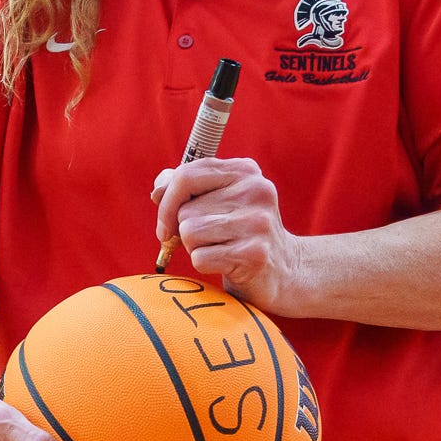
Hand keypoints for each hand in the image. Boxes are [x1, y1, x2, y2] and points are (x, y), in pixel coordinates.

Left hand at [154, 156, 315, 312]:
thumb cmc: (240, 233)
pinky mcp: (254, 253)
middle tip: (213, 239)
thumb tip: (157, 191)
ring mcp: (257, 222)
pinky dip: (205, 265)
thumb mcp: (219, 201)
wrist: (283, 270)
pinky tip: (227, 263)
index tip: (165, 224)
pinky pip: (200, 258)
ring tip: (220, 248)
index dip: (166, 202)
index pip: (186, 175)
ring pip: (189, 233)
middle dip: (187, 230)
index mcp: (245, 171)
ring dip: (195, 248)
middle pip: (185, 211)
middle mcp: (255, 190)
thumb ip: (187, 190)